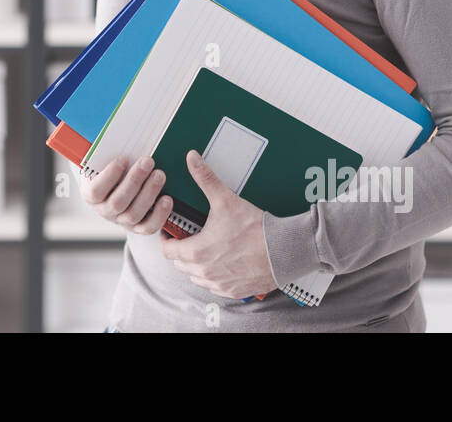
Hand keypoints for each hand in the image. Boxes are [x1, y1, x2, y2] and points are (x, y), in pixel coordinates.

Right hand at [81, 156, 173, 234]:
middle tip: (148, 161)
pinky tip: (167, 199)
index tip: (123, 158)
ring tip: (160, 175)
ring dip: (149, 193)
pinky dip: (159, 214)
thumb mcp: (103, 160)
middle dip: (134, 180)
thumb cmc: (110, 168)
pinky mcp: (137, 228)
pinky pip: (148, 227)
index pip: (96, 190)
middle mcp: (105, 211)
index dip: (109, 176)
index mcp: (91, 195)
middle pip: (118, 203)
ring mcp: (121, 221)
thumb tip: (121, 138)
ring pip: (133, 214)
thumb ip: (107, 153)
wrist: (117, 185)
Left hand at [161, 150, 274, 298]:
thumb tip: (192, 159)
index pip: (167, 250)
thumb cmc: (255, 229)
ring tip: (208, 248)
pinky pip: (214, 287)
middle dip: (182, 250)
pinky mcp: (233, 291)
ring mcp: (219, 284)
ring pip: (196, 277)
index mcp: (196, 252)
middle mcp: (204, 273)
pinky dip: (215, 276)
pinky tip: (224, 262)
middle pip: (180, 264)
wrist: (284, 250)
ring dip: (197, 265)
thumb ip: (205, 178)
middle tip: (192, 236)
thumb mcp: (226, 200)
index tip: (173, 231)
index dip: (167, 238)